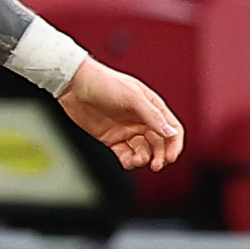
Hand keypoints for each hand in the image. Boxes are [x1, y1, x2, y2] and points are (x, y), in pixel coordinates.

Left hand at [59, 60, 184, 171]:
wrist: (74, 85)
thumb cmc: (104, 83)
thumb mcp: (132, 97)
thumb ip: (153, 116)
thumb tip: (171, 133)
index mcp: (151, 107)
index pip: (172, 129)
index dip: (174, 144)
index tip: (171, 157)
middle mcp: (141, 120)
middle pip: (160, 144)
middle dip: (160, 156)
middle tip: (156, 165)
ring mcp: (127, 130)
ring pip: (143, 151)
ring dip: (144, 159)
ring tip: (137, 160)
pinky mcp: (112, 139)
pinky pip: (126, 155)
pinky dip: (129, 161)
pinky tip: (128, 161)